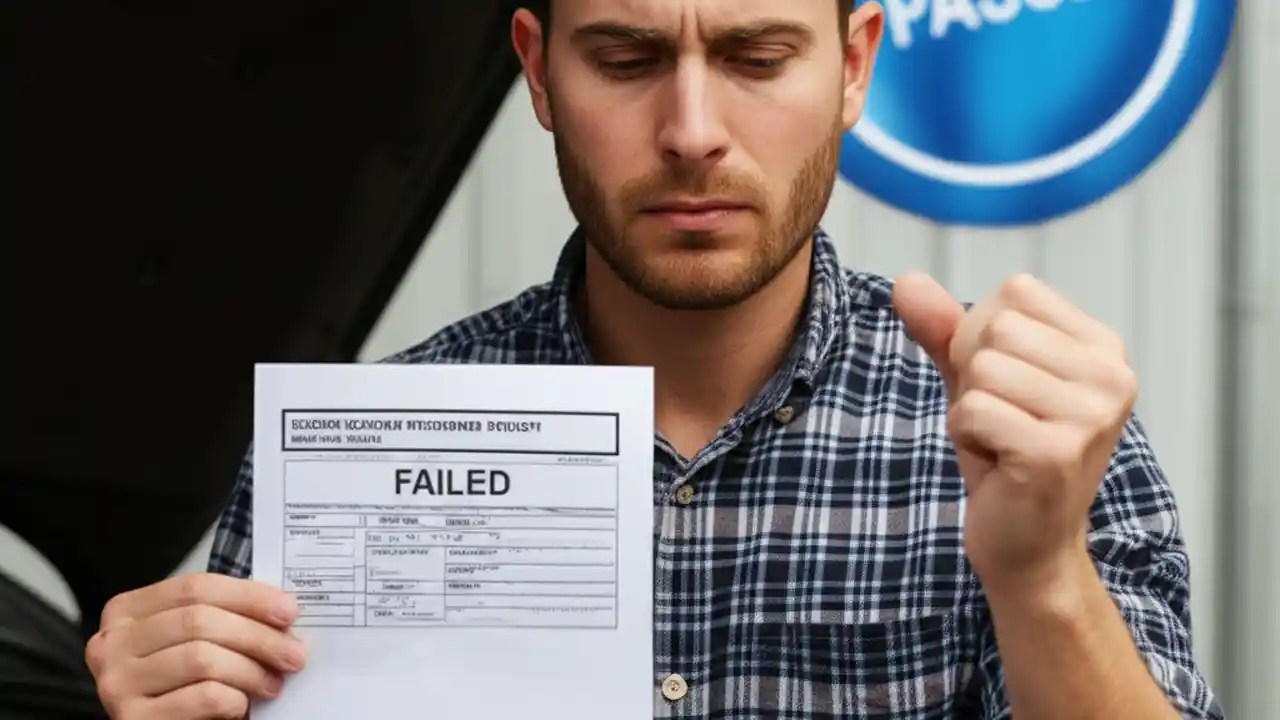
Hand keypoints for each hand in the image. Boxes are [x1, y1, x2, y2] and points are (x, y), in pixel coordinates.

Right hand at [85, 573, 306, 718]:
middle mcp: (111, 644)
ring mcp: (116, 683)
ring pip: (200, 657)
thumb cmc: (182, 683)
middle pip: (198, 621)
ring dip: (250, 670)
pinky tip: (241, 705)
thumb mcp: (195, 640)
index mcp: (127, 611)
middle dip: (257, 636)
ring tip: (273, 683)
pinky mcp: (132, 719)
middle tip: (294, 653)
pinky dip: (232, 699)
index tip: (288, 611)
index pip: (195, 587)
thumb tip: (283, 610)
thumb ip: (223, 618)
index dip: (248, 596)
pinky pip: (199, 697)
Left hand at [892, 273, 1137, 590]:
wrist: (1027, 544)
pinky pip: (972, 411)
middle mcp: (1111, 374)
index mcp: (1103, 346)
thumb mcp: (975, 377)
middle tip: (1002, 420)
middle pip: (994, 327)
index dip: (982, 336)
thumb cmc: (1005, 452)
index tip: (1008, 386)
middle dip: (973, 375)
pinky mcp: (1057, 453)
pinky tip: (998, 463)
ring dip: (969, 409)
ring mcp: (1091, 415)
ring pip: (981, 370)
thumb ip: (944, 327)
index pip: (1015, 291)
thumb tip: (905, 281)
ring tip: (1001, 441)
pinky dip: (966, 436)